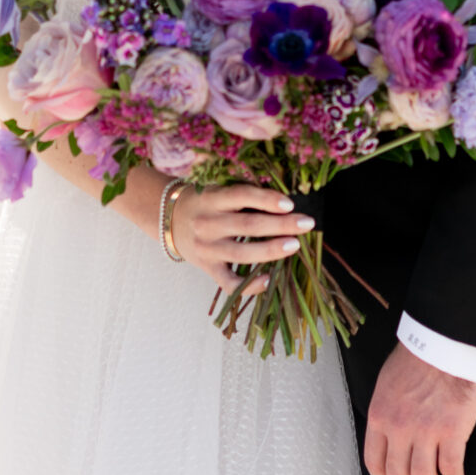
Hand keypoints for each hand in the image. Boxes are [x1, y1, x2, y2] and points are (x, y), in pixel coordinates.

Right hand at [170, 183, 312, 296]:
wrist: (169, 218)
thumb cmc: (205, 201)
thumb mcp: (217, 190)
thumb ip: (244, 195)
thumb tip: (285, 203)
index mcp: (211, 199)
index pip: (241, 196)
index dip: (266, 199)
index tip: (290, 204)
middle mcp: (207, 223)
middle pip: (247, 226)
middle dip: (280, 225)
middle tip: (306, 223)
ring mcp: (206, 249)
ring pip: (242, 254)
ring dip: (271, 250)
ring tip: (294, 245)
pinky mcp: (207, 268)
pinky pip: (229, 282)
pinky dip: (249, 285)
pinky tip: (268, 280)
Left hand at [363, 343, 475, 474]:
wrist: (444, 341)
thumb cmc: (419, 355)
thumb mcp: (388, 382)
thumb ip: (386, 409)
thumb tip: (389, 430)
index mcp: (380, 415)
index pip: (374, 461)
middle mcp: (398, 428)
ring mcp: (425, 432)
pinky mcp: (452, 432)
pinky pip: (451, 468)